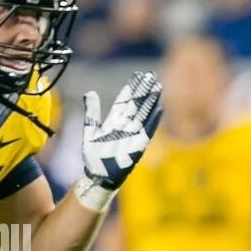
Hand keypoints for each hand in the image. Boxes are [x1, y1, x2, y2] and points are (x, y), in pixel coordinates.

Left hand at [82, 70, 162, 190]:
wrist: (99, 175)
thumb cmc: (94, 156)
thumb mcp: (90, 130)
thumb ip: (92, 112)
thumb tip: (90, 93)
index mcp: (114, 121)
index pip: (125, 100)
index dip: (131, 88)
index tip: (137, 76)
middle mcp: (125, 125)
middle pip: (136, 104)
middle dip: (143, 90)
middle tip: (150, 75)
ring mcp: (132, 134)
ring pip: (143, 113)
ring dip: (150, 100)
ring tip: (157, 86)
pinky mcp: (138, 145)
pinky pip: (148, 130)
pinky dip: (154, 120)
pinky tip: (159, 108)